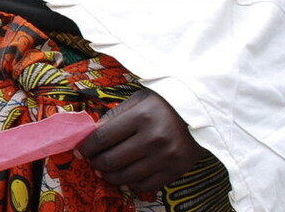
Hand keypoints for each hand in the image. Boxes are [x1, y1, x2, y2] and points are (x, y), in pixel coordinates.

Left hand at [76, 89, 206, 191]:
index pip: (103, 138)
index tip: (80, 150)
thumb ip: (115, 116)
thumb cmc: (166, 103)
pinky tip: (126, 176)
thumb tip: (92, 135)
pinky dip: (131, 183)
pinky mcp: (176, 170)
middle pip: (111, 160)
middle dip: (95, 163)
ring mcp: (166, 157)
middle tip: (92, 161)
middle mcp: (153, 138)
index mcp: (142, 116)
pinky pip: (145, 185)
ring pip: (126, 176)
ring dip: (109, 176)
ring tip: (104, 170)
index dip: (87, 147)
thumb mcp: (139, 100)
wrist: (205, 112)